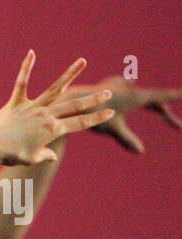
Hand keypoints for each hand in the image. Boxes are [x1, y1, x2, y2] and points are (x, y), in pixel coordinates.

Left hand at [0, 52, 115, 165]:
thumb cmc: (8, 156)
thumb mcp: (30, 159)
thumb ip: (43, 156)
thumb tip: (51, 156)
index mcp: (52, 130)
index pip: (80, 123)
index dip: (96, 118)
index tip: (111, 112)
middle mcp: (45, 116)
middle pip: (73, 106)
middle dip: (92, 100)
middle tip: (108, 92)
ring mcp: (31, 108)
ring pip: (55, 89)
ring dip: (70, 74)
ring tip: (82, 61)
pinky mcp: (15, 103)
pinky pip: (22, 83)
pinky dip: (27, 68)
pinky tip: (32, 53)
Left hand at [64, 77, 181, 152]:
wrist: (68, 102)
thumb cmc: (89, 116)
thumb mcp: (112, 128)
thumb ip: (127, 138)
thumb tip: (140, 151)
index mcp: (135, 96)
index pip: (161, 97)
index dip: (176, 96)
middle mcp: (130, 88)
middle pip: (154, 101)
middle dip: (165, 114)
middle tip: (178, 128)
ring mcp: (120, 87)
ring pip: (141, 97)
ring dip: (152, 105)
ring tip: (160, 112)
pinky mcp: (109, 88)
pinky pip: (128, 92)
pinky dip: (134, 98)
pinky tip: (130, 94)